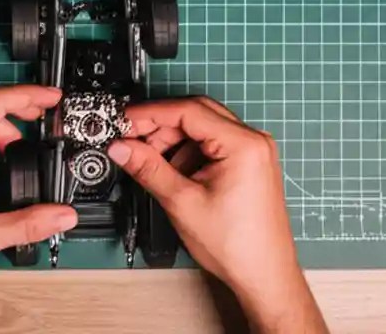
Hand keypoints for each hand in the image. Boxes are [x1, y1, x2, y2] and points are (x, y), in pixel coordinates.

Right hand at [107, 97, 326, 333]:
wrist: (264, 276)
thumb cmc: (237, 246)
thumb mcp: (182, 202)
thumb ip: (148, 168)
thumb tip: (122, 147)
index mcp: (243, 145)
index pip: (188, 111)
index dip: (150, 113)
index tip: (124, 118)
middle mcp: (253, 142)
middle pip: (195, 115)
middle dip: (159, 126)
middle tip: (130, 139)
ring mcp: (252, 153)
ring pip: (201, 130)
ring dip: (172, 141)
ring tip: (148, 163)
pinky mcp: (247, 165)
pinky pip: (211, 146)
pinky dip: (187, 153)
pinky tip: (169, 171)